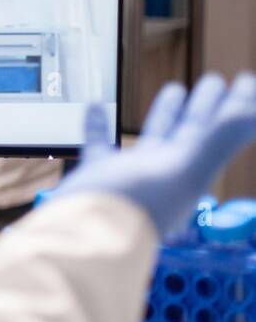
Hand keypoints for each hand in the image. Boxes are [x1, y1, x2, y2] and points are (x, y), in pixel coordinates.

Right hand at [51, 73, 255, 236]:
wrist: (82, 242)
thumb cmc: (131, 208)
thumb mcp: (182, 170)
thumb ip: (217, 141)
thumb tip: (251, 111)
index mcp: (188, 170)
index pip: (217, 130)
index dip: (234, 105)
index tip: (245, 79)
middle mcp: (165, 172)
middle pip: (191, 132)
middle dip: (205, 106)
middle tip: (214, 80)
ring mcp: (132, 175)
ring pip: (153, 138)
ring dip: (165, 113)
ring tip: (174, 88)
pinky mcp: (98, 178)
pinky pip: (102, 144)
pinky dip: (100, 125)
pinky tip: (95, 107)